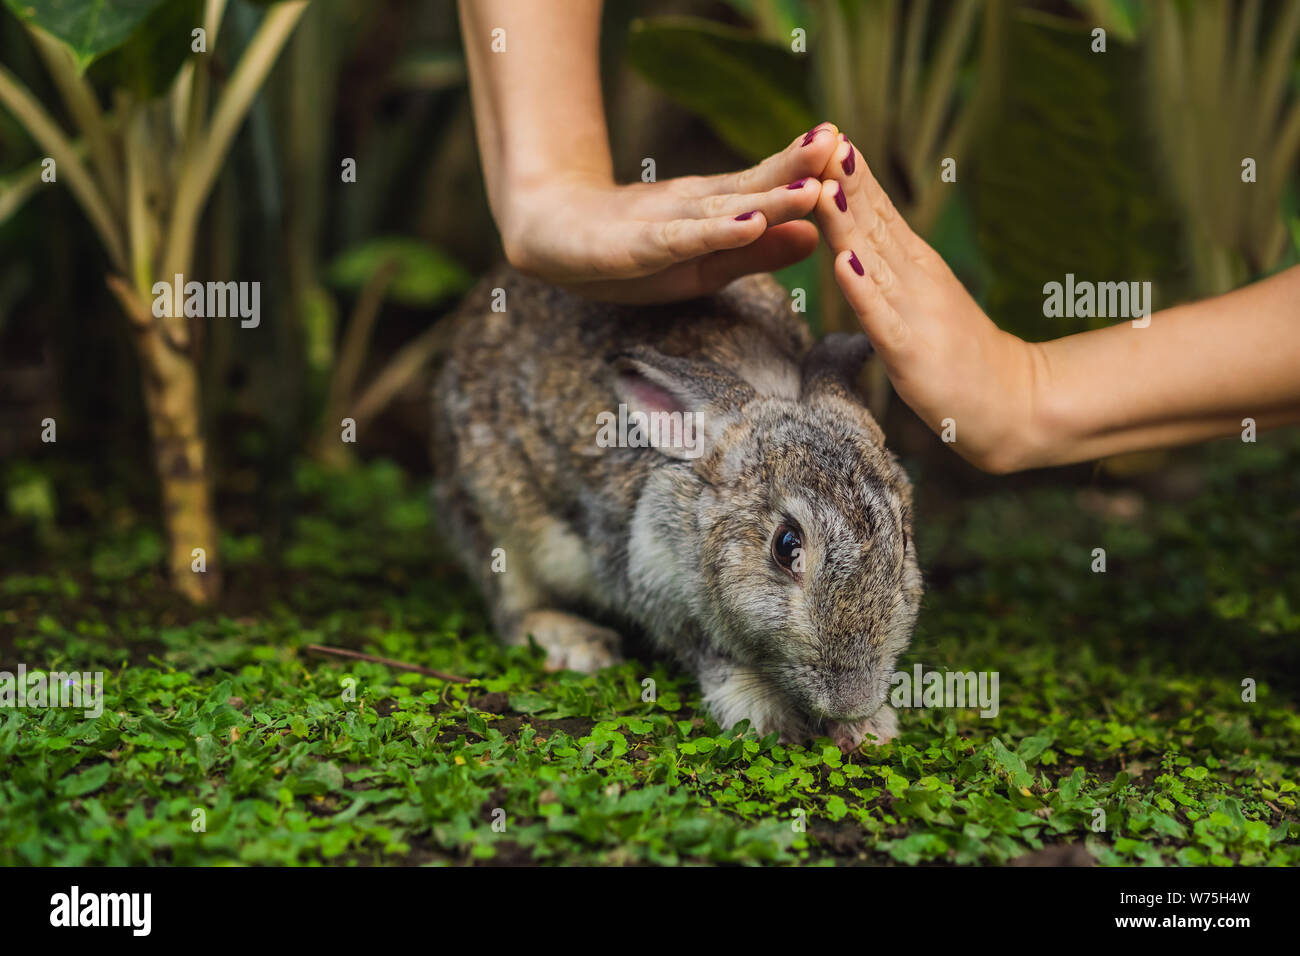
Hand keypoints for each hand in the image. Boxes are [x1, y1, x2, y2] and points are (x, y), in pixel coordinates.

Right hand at [499, 124, 841, 302]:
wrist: (549, 240)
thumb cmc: (627, 255)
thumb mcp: (703, 265)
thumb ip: (756, 253)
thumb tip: (815, 235)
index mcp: (716, 210)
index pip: (770, 188)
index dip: (810, 174)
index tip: (853, 156)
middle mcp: (696, 207)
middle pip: (754, 186)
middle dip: (799, 169)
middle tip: (843, 147)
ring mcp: (666, 223)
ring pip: (725, 208)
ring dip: (770, 196)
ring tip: (813, 186)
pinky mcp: (638, 246)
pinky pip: (684, 240)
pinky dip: (717, 233)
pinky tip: (747, 224)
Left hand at [813, 135, 1043, 472]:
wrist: (1012, 402)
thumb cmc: (959, 354)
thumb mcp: (919, 299)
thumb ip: (890, 268)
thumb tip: (856, 236)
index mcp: (914, 265)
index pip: (877, 211)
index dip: (851, 174)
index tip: (825, 133)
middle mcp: (915, 278)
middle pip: (873, 222)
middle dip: (844, 180)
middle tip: (820, 137)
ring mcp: (914, 312)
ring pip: (873, 259)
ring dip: (847, 221)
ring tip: (823, 184)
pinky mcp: (910, 351)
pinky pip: (881, 316)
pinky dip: (862, 288)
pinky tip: (844, 261)